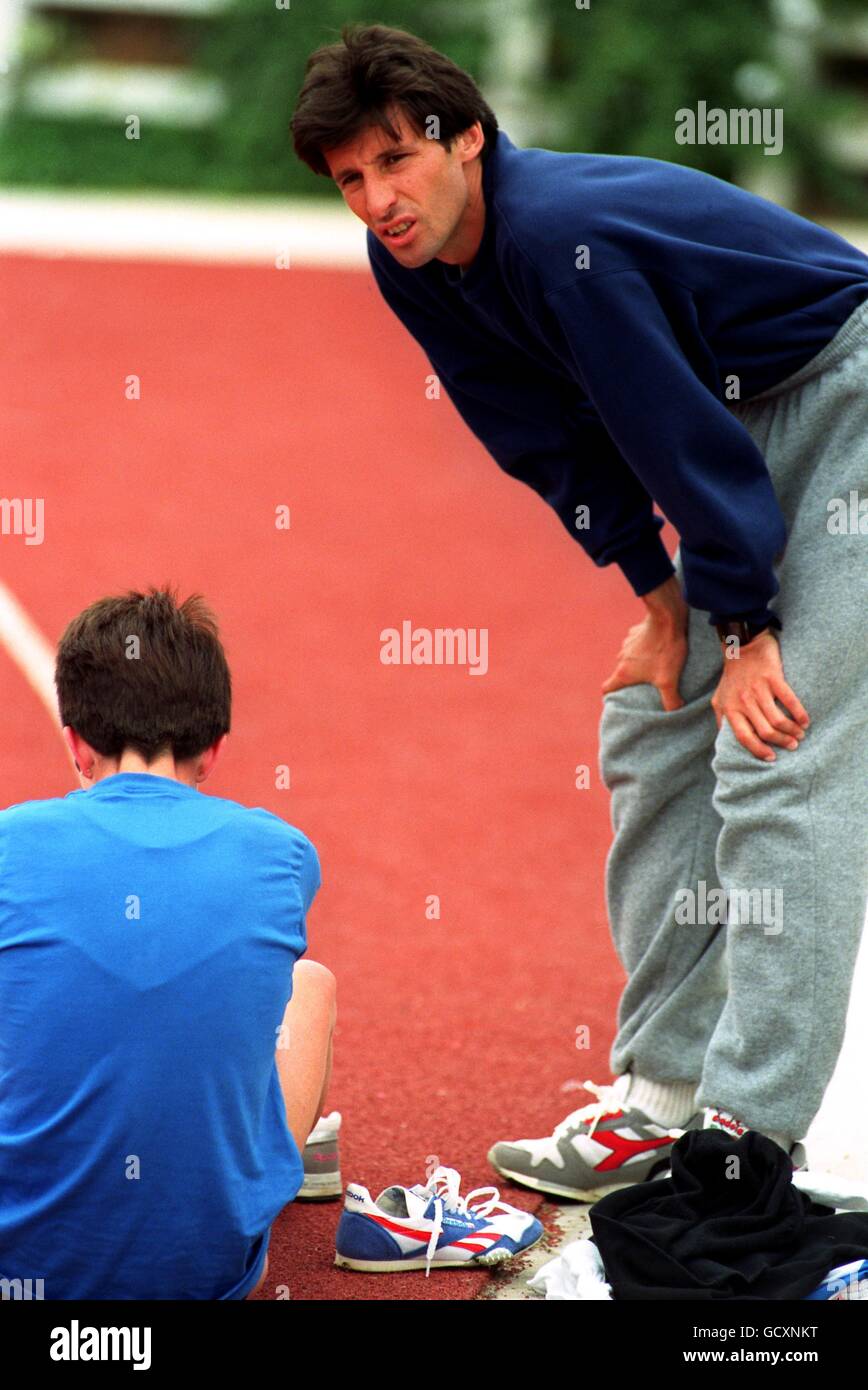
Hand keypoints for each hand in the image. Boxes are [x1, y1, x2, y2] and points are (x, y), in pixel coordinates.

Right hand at [602, 581, 688, 711]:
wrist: (667, 619)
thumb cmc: (665, 650)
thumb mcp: (669, 679)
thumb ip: (671, 699)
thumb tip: (675, 710)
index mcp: (624, 673)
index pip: (607, 688)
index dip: (610, 696)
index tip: (618, 700)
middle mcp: (621, 658)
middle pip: (620, 674)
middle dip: (630, 681)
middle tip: (645, 685)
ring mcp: (627, 644)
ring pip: (628, 659)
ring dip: (638, 663)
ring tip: (655, 665)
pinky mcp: (635, 632)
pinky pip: (636, 644)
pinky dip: (644, 648)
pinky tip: (658, 648)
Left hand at [711, 631, 808, 760]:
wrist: (741, 646)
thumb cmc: (731, 677)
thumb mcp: (719, 699)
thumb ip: (723, 720)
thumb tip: (726, 742)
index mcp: (730, 709)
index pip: (744, 737)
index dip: (758, 750)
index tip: (771, 758)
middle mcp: (743, 701)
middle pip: (765, 731)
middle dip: (781, 742)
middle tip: (792, 746)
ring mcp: (758, 689)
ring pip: (777, 719)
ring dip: (792, 731)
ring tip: (800, 735)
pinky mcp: (772, 677)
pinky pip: (789, 700)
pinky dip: (799, 713)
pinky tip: (805, 721)